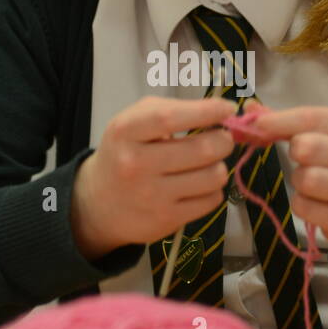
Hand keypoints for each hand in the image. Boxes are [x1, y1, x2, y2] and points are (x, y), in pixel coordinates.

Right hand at [70, 95, 236, 258]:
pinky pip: (211, 200)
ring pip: (213, 176)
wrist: (99, 202)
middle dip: (223, 140)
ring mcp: (151, 195)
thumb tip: (220, 112)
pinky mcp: (166, 219)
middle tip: (222, 139)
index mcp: (125, 132)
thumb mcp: (133, 122)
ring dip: (219, 166)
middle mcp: (135, 164)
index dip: (205, 111)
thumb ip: (171, 110)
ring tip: (208, 163)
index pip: (169, 117)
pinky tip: (198, 185)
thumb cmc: (126, 152)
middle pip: (202, 149)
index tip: (228, 108)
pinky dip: (212, 190)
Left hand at [243, 104, 327, 268]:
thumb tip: (251, 109)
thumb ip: (292, 124)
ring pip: (305, 178)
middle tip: (304, 159)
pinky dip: (301, 204)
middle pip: (307, 147)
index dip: (280, 120)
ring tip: (313, 183)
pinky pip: (304, 206)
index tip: (258, 123)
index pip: (313, 118)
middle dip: (295, 153)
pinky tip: (317, 203)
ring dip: (299, 181)